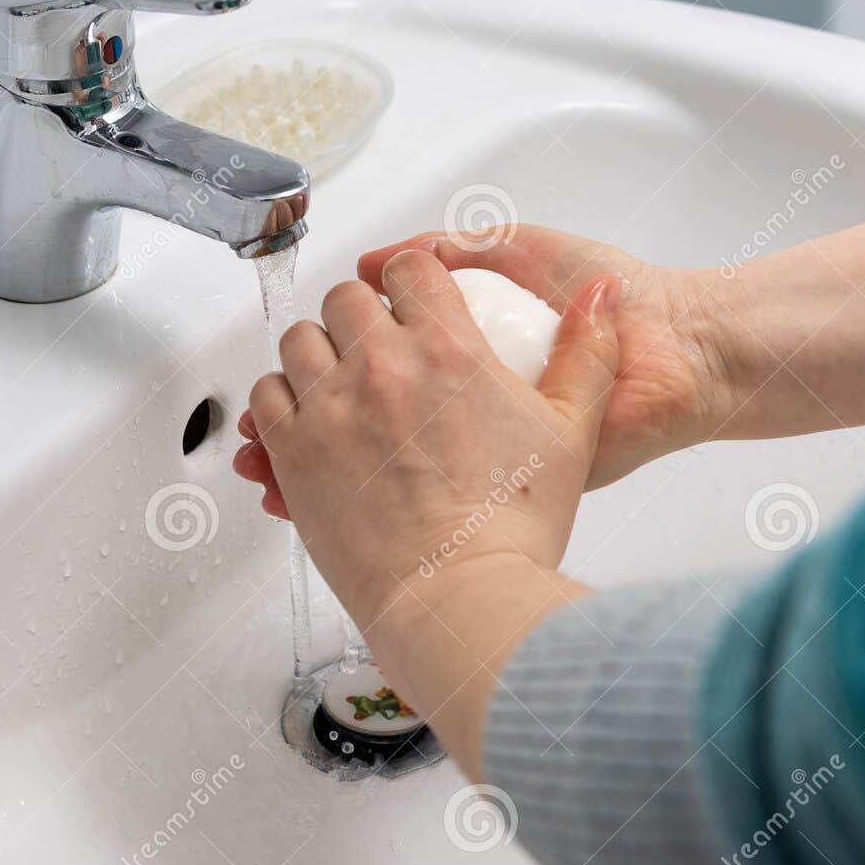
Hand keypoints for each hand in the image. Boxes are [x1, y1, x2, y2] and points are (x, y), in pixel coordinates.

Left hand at [234, 225, 726, 515]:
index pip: (409, 268)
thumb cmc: (513, 527)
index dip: (411, 279)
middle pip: (346, 298)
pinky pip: (263, 397)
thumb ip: (588, 353)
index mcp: (448, 350)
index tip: (411, 299)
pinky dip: (280, 399)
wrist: (458, 596)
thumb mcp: (572, 431)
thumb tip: (602, 295)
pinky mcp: (292, 453)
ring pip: (298, 340)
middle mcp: (381, 367)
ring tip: (338, 381)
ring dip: (317, 352)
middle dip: (361, 314)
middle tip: (376, 346)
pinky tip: (306, 418)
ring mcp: (329, 408)